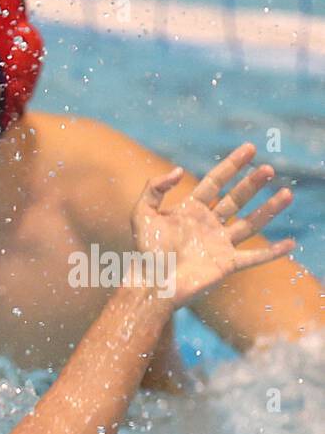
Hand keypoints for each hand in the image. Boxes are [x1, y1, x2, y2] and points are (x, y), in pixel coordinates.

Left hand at [132, 143, 294, 305]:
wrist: (151, 284)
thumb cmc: (145, 252)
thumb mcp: (142, 215)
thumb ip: (154, 189)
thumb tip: (179, 171)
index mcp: (191, 210)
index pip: (215, 182)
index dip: (232, 165)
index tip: (250, 148)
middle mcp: (209, 225)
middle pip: (236, 199)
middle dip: (252, 184)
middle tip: (268, 170)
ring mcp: (220, 244)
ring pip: (250, 223)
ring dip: (269, 210)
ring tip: (287, 194)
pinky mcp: (226, 264)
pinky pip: (254, 257)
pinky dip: (273, 252)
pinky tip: (291, 244)